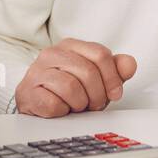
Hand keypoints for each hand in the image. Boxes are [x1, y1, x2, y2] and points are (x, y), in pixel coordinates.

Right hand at [15, 38, 137, 116]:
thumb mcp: (96, 80)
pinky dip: (63, 111)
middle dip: (97, 94)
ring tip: (76, 106)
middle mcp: (51, 53)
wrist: (37, 105)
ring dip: (80, 104)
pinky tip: (61, 109)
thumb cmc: (67, 91)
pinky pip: (55, 104)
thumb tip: (129, 64)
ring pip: (71, 87)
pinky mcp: (28, 92)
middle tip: (94, 104)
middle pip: (88, 72)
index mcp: (70, 45)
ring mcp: (37, 71)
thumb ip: (115, 70)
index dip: (113, 78)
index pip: (100, 54)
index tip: (114, 93)